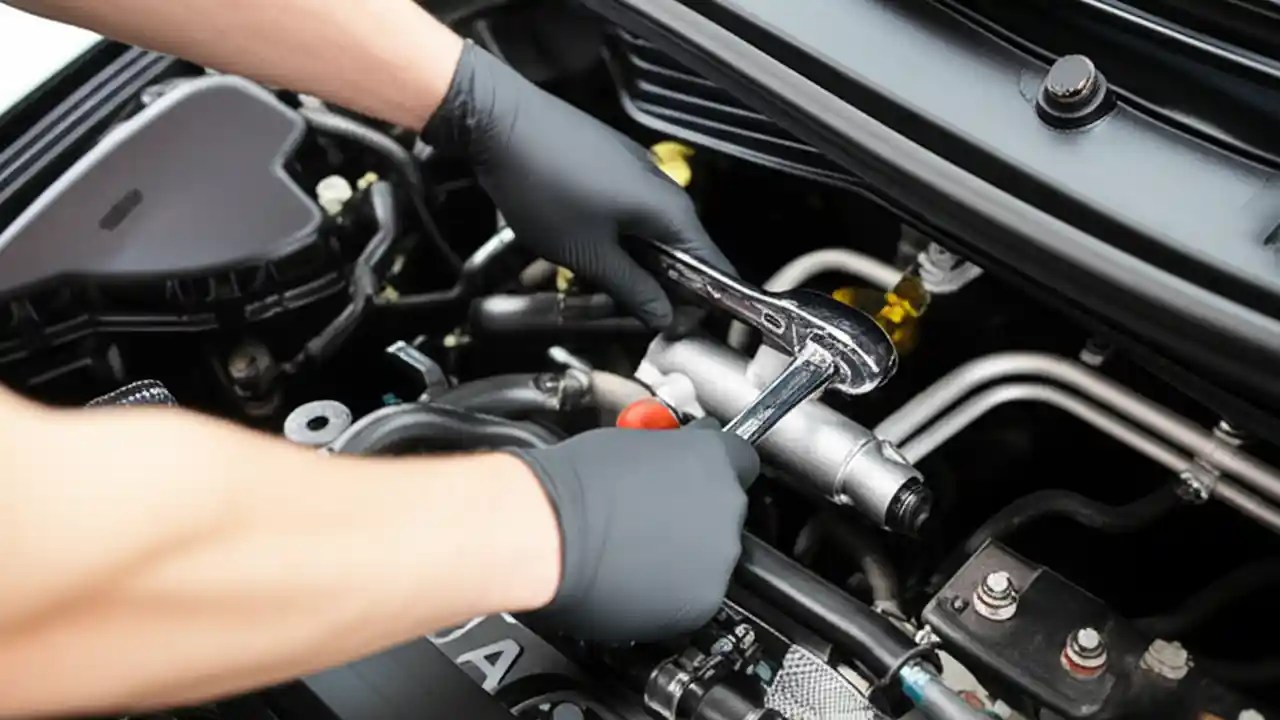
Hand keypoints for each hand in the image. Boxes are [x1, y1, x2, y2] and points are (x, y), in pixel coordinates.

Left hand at [424, 41, 734, 328]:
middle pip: (681, 251)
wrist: (499, 123)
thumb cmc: (542, 184)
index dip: (697, 303)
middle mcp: (663, 186)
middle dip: (656, 285)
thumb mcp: (588, 255)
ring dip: (629, 262)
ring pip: (649, 232)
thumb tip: (663, 316)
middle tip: (623, 308)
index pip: (712, 266)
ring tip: (592, 276)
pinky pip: (627, 210)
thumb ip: (632, 289)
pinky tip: (580, 245)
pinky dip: (613, 236)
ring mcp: (638, 171)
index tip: (673, 325)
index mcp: (670, 211)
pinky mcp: (612, 163)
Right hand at [509, 427, 757, 640]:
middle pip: (727, 511)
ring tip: (636, 549)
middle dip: (697, 515)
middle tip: (653, 517)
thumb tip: (673, 458)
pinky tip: (634, 574)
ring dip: (685, 553)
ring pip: (712, 555)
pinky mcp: (699, 602)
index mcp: (713, 459)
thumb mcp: (631, 443)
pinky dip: (671, 589)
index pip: (742, 460)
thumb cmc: (572, 485)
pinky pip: (694, 594)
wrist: (545, 534)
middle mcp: (726, 507)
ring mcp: (717, 558)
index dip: (717, 469)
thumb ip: (669, 453)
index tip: (699, 477)